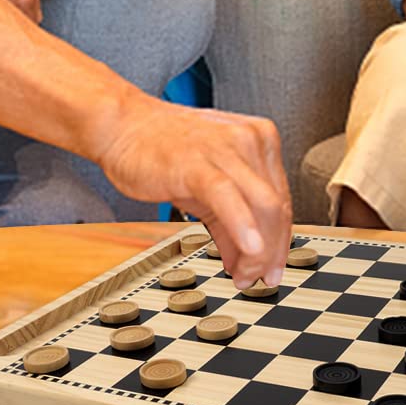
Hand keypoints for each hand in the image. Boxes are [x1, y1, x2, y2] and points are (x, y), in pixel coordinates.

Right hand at [92, 96, 292, 288]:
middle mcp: (250, 139)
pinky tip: (248, 253)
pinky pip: (228, 197)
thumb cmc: (164, 150)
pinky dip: (243, 227)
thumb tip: (246, 258)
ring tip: (245, 275)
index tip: (271, 270)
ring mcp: (225, 148)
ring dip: (259, 251)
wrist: (123, 125)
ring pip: (262, 206)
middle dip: (272, 253)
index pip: (282, 200)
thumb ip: (232, 220)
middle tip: (257, 279)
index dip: (280, 243)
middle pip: (277, 208)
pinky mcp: (197, 162)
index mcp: (260, 139)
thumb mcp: (208, 185)